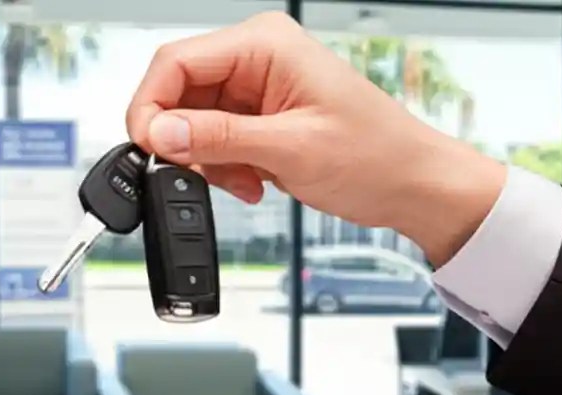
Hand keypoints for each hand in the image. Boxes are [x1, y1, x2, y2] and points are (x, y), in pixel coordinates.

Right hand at [125, 11, 506, 264]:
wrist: (411, 184)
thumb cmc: (375, 155)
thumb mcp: (290, 149)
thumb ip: (219, 139)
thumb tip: (161, 132)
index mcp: (264, 44)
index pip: (175, 62)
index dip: (151, 107)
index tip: (150, 150)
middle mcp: (256, 57)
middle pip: (177, 92)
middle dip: (182, 141)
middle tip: (196, 174)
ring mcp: (256, 87)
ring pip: (191, 122)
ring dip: (206, 160)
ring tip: (241, 181)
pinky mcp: (258, 117)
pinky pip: (213, 139)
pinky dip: (222, 167)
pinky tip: (250, 181)